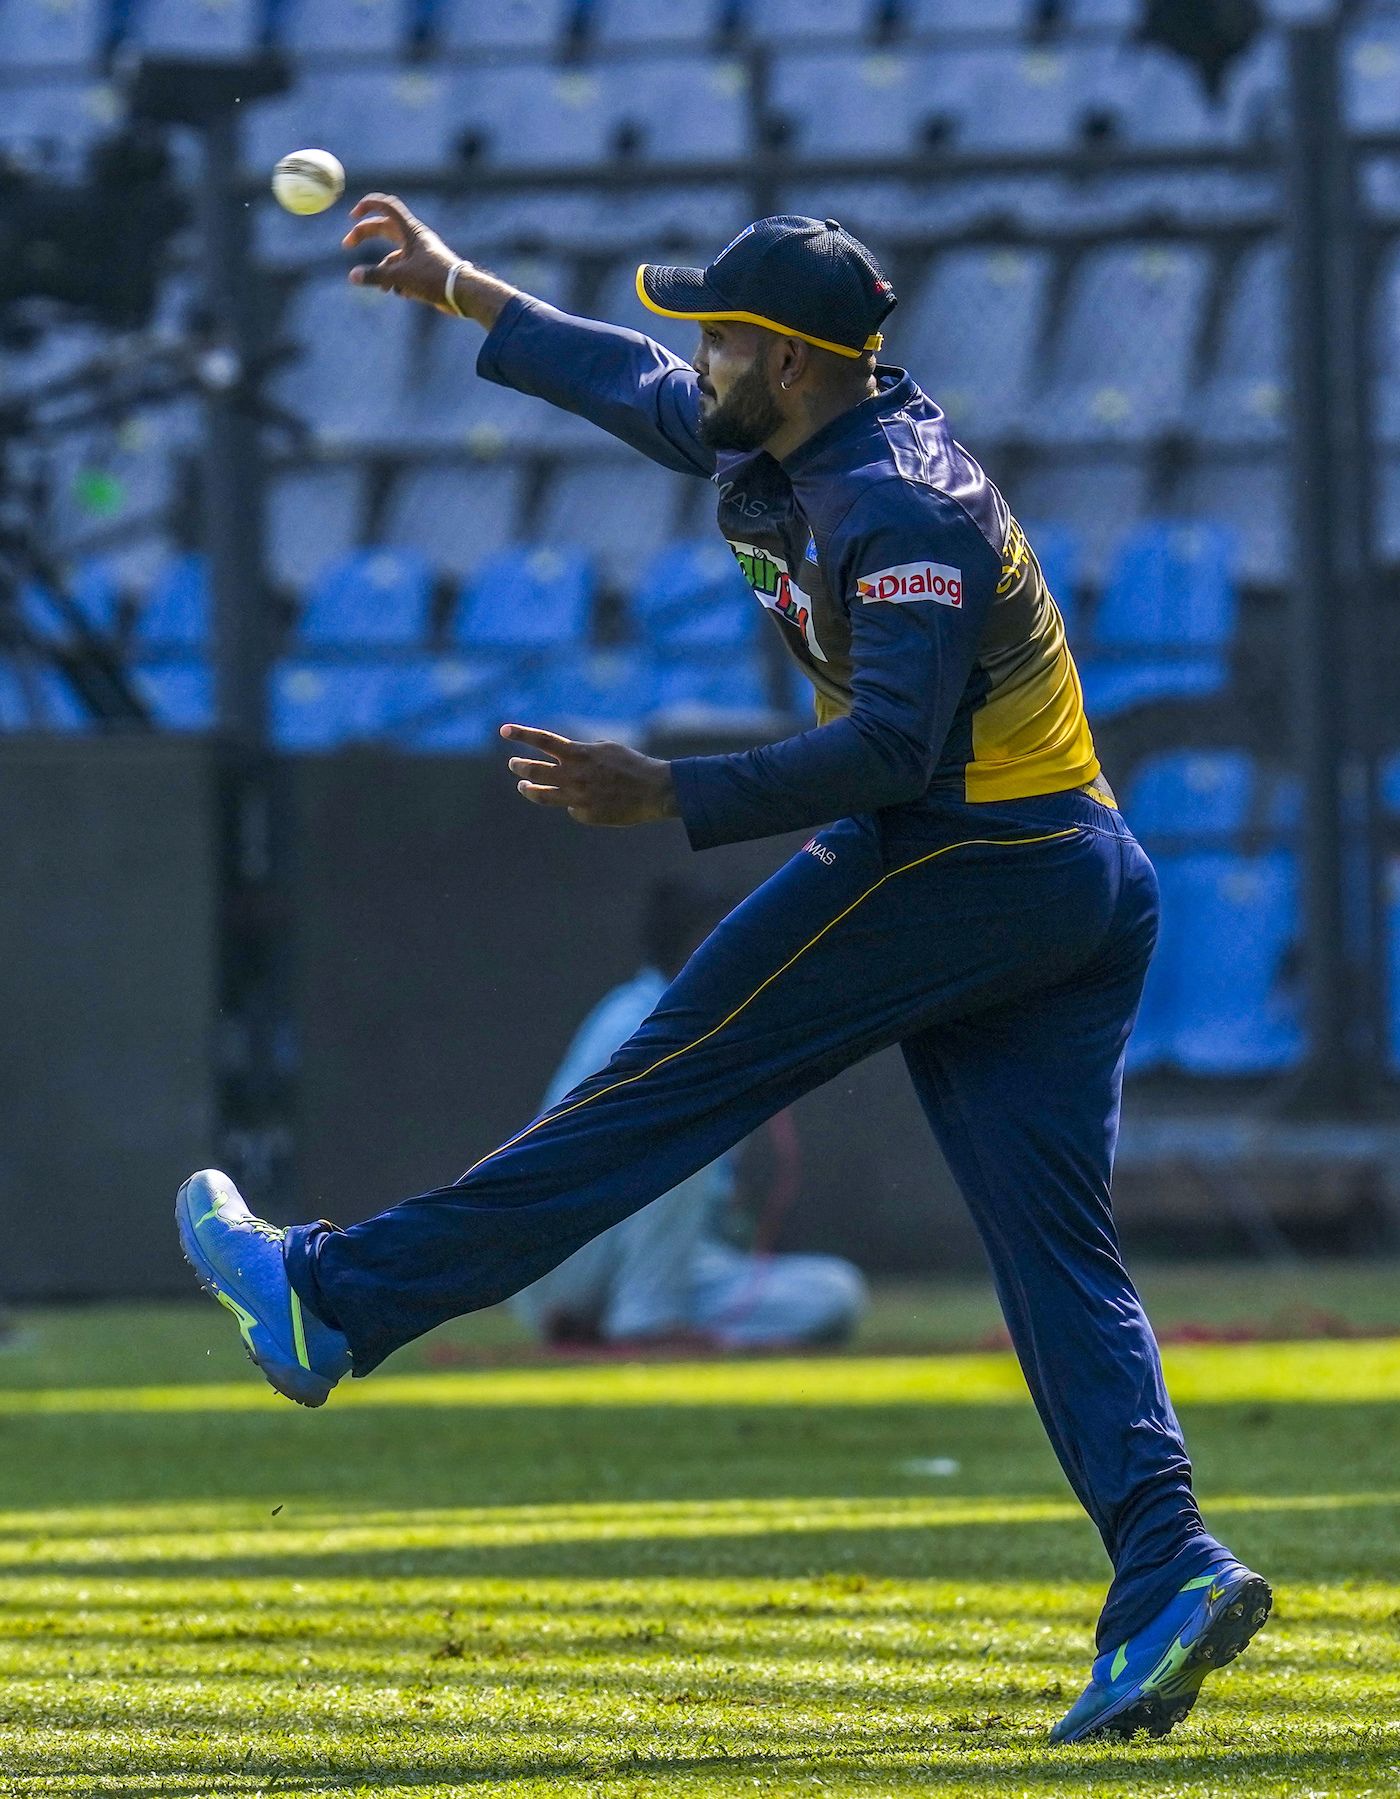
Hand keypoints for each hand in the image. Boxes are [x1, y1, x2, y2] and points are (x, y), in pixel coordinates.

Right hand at [341, 193, 513, 324]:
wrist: (462, 294)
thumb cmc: (434, 279)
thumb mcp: (400, 277)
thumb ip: (375, 276)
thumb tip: (352, 277)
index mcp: (410, 231)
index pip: (387, 206)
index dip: (368, 205)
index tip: (353, 215)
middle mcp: (414, 239)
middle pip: (383, 229)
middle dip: (364, 236)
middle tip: (347, 246)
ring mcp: (419, 254)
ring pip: (392, 257)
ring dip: (383, 271)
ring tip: (385, 288)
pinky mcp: (423, 270)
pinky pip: (403, 272)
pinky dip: (398, 283)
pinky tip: (405, 295)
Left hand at [502, 724, 677, 826]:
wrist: (653, 791)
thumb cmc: (632, 765)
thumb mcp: (605, 749)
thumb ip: (582, 751)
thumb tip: (565, 759)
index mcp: (579, 753)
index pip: (543, 740)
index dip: (521, 734)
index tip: (504, 730)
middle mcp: (573, 775)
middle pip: (534, 769)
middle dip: (519, 766)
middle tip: (513, 763)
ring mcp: (576, 796)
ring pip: (542, 794)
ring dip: (529, 788)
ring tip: (523, 786)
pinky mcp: (584, 814)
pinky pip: (571, 807)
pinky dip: (575, 801)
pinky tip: (589, 800)